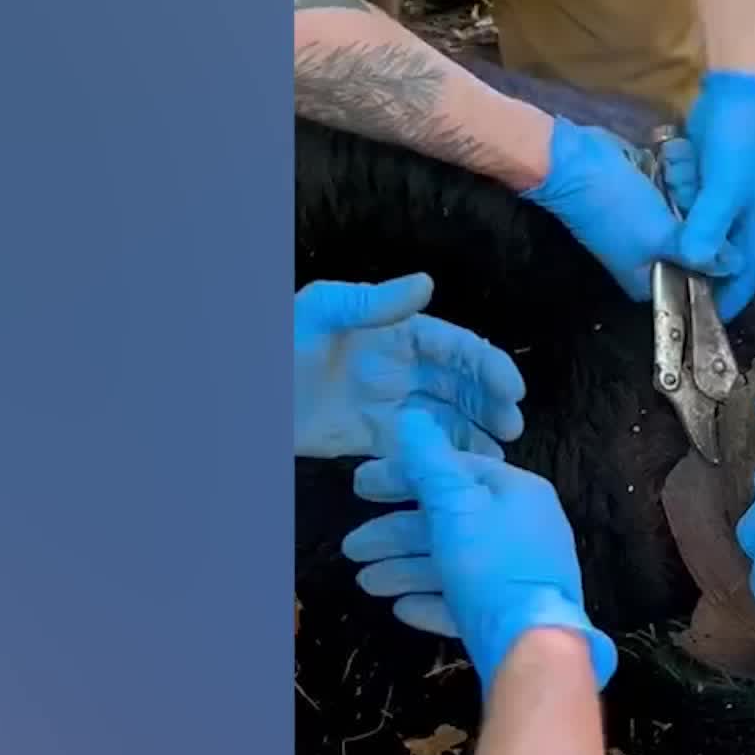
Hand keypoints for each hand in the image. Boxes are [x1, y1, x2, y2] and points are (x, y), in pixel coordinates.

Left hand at [293, 273, 525, 459]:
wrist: (242, 394)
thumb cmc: (278, 343)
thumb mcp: (320, 311)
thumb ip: (373, 302)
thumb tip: (427, 284)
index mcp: (397, 332)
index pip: (455, 347)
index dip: (489, 366)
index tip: (513, 390)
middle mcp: (402, 368)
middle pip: (461, 384)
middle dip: (492, 404)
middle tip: (512, 428)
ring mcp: (392, 404)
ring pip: (448, 417)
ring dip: (477, 432)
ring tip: (497, 456)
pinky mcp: (376, 438)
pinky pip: (420, 446)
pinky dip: (445, 456)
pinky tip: (465, 469)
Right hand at [340, 408, 616, 693]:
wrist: (533, 644)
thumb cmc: (492, 564)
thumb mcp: (456, 505)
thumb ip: (430, 463)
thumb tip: (412, 416)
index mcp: (516, 493)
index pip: (453, 472)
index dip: (403, 477)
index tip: (360, 489)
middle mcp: (522, 529)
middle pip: (448, 523)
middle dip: (395, 534)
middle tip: (351, 547)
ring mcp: (519, 575)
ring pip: (452, 564)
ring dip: (404, 570)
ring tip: (365, 583)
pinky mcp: (512, 614)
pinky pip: (465, 602)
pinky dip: (431, 602)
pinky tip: (401, 609)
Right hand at [522, 116, 741, 305]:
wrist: (574, 161)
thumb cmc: (616, 207)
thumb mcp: (661, 236)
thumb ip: (698, 254)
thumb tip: (736, 265)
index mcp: (649, 283)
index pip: (696, 290)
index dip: (721, 274)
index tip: (745, 249)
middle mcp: (650, 263)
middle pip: (695, 257)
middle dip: (712, 237)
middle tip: (734, 215)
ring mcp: (648, 233)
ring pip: (690, 229)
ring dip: (701, 212)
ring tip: (718, 194)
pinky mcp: (647, 205)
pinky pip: (678, 205)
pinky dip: (686, 194)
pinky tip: (700, 180)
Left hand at [663, 71, 754, 320]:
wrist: (740, 90)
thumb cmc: (740, 142)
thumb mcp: (724, 188)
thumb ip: (708, 229)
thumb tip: (691, 264)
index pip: (738, 292)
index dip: (710, 307)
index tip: (675, 312)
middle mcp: (748, 233)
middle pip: (715, 268)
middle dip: (688, 263)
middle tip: (657, 255)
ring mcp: (730, 212)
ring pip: (698, 241)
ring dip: (680, 229)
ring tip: (668, 206)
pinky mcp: (713, 193)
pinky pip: (690, 215)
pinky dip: (678, 207)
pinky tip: (669, 189)